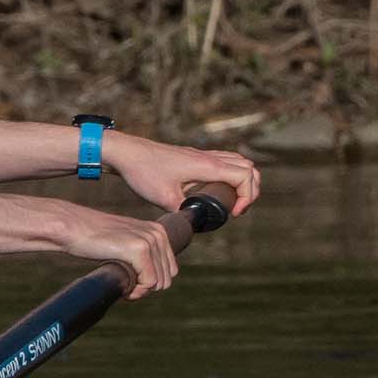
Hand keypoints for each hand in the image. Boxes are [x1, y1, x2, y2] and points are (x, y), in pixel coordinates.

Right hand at [57, 204, 177, 299]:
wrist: (70, 228)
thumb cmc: (92, 239)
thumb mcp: (125, 242)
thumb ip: (142, 255)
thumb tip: (158, 281)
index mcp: (158, 231)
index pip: (170, 269)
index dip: (152, 283)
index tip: (133, 283)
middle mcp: (158, 233)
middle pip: (166, 278)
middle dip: (147, 289)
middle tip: (127, 288)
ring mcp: (150, 240)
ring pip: (159, 283)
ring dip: (142, 292)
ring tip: (124, 287)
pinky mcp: (139, 249)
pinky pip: (149, 282)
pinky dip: (138, 292)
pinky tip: (124, 290)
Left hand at [104, 132, 261, 216]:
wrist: (126, 152)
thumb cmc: (143, 172)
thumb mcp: (165, 199)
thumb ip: (186, 213)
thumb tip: (197, 225)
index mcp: (207, 166)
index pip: (245, 177)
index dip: (248, 197)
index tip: (234, 213)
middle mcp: (209, 158)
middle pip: (250, 169)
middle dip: (251, 191)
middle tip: (237, 210)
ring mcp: (204, 155)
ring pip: (241, 162)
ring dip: (245, 182)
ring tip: (233, 202)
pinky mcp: (196, 156)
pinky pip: (227, 161)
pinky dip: (233, 175)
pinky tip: (220, 190)